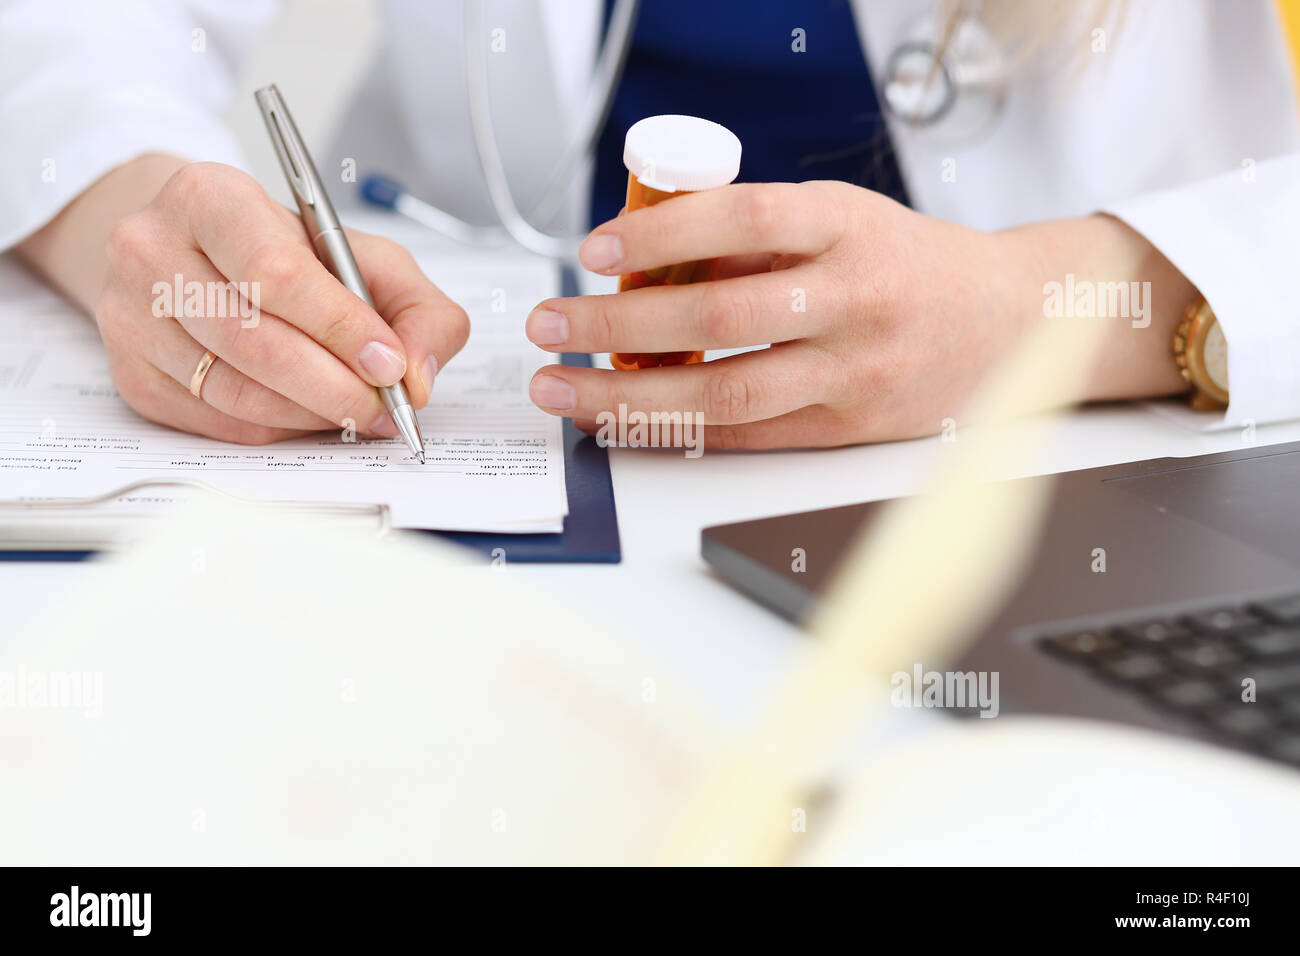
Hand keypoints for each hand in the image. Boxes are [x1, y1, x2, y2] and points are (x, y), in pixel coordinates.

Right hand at [95, 162, 467, 443]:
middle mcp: (151, 250)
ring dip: (312, 414)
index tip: (389, 364)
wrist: (199, 253)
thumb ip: (417, 307)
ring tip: (359, 413)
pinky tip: (311, 414)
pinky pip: (218, 422)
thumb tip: (416, 375)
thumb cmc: (287, 252)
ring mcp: (129, 316)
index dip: (340, 327)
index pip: (275, 272)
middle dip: (335, 386)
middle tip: (385, 406)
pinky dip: (279, 428)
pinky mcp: (131, 374)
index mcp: (208, 196)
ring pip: (235, 391)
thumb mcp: (365, 256)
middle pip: (253, 341)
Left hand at [524, 180, 1191, 448]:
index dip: (661, 235)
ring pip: (727, 391)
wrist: (1016, 323)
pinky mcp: (850, 427)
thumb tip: (649, 264)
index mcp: (850, 226)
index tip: (594, 249)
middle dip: (617, 323)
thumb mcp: (847, 221)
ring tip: (564, 389)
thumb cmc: (913, 264)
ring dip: (630, 395)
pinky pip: (749, 434)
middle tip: (550, 323)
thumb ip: (761, 240)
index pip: (743, 222)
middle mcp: (856, 298)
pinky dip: (678, 432)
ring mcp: (856, 370)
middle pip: (720, 316)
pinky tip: (622, 425)